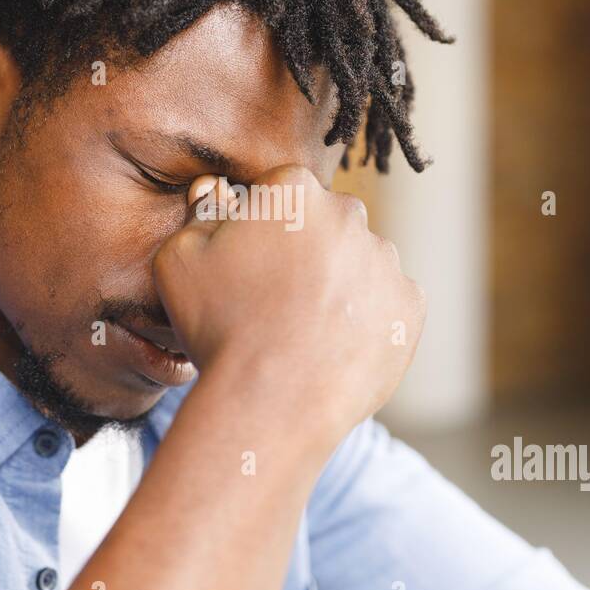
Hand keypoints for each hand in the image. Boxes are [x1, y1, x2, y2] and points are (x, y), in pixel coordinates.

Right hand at [152, 164, 425, 447]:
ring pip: (360, 263)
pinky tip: (334, 346)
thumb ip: (201, 213)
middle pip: (326, 224)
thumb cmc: (220, 326)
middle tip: (275, 300)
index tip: (249, 264)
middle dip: (306, 251)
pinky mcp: (409, 305)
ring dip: (339, 285)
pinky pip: (387, 304)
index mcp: (294, 188)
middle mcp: (350, 214)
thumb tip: (219, 197)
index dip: (260, 229)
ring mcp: (386, 260)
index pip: (280, 193)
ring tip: (305, 330)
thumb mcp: (179, 257)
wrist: (273, 401)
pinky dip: (367, 320)